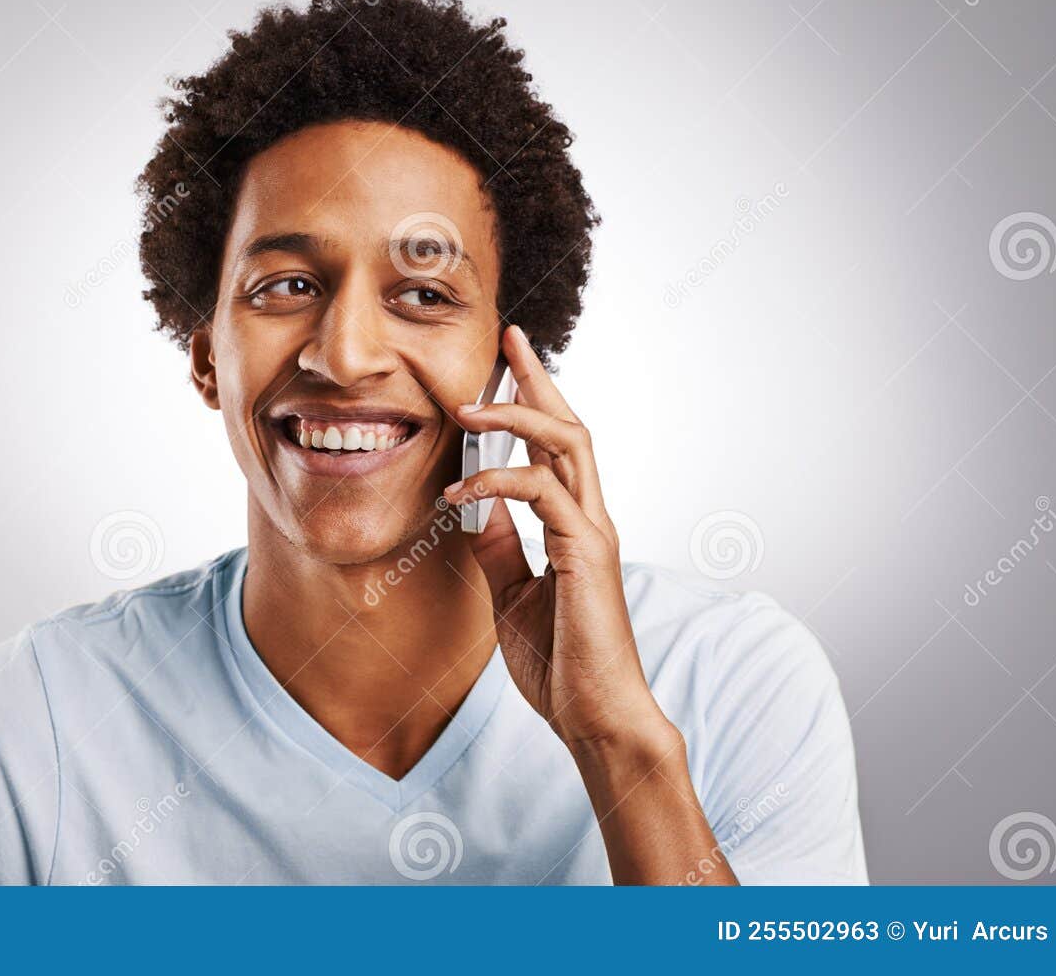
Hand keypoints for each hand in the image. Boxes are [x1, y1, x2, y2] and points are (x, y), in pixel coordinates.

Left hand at [443, 325, 674, 756]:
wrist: (594, 718)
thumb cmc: (560, 665)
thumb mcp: (512, 595)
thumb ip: (498, 547)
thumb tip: (473, 506)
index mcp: (575, 526)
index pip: (556, 447)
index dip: (533, 402)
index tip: (503, 365)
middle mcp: (591, 519)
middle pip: (571, 426)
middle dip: (539, 378)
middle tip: (508, 338)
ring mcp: (594, 533)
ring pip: (568, 444)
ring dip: (518, 414)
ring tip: (466, 404)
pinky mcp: (587, 553)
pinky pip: (543, 492)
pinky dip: (498, 480)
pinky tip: (461, 489)